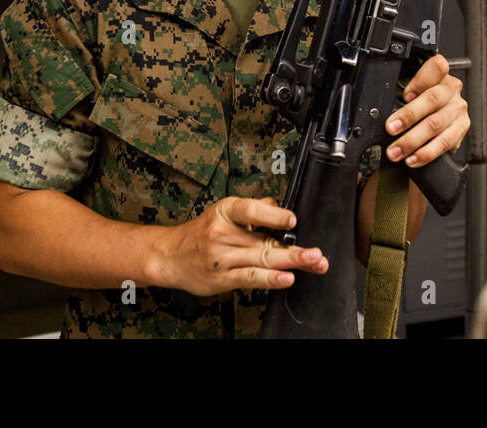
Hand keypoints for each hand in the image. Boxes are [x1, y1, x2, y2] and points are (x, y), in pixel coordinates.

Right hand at [151, 196, 328, 296]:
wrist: (170, 255)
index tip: (292, 221)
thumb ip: (254, 209)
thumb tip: (279, 207)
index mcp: (226, 211)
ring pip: (261, 260)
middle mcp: (222, 234)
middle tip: (316, 253)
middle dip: (294, 249)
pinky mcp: (221, 279)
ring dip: (290, 264)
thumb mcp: (224, 211)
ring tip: (311, 263)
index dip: (274, 216)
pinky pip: (250, 278)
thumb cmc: (201, 233)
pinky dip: (270, 279)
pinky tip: (285, 278)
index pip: (251, 211)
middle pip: (264, 241)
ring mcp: (221, 258)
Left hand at [384, 53, 468, 167]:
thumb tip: (379, 110)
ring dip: (412, 140)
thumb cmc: (422, 104)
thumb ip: (404, 95)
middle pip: (432, 99)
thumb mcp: (413, 92)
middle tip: (391, 128)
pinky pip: (444, 143)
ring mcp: (458, 109)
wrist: (438, 121)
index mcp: (439, 75)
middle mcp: (451, 90)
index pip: (437, 67)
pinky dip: (426, 153)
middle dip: (408, 116)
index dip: (421, 80)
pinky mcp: (461, 129)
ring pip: (436, 124)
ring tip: (396, 151)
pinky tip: (413, 159)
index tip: (405, 95)